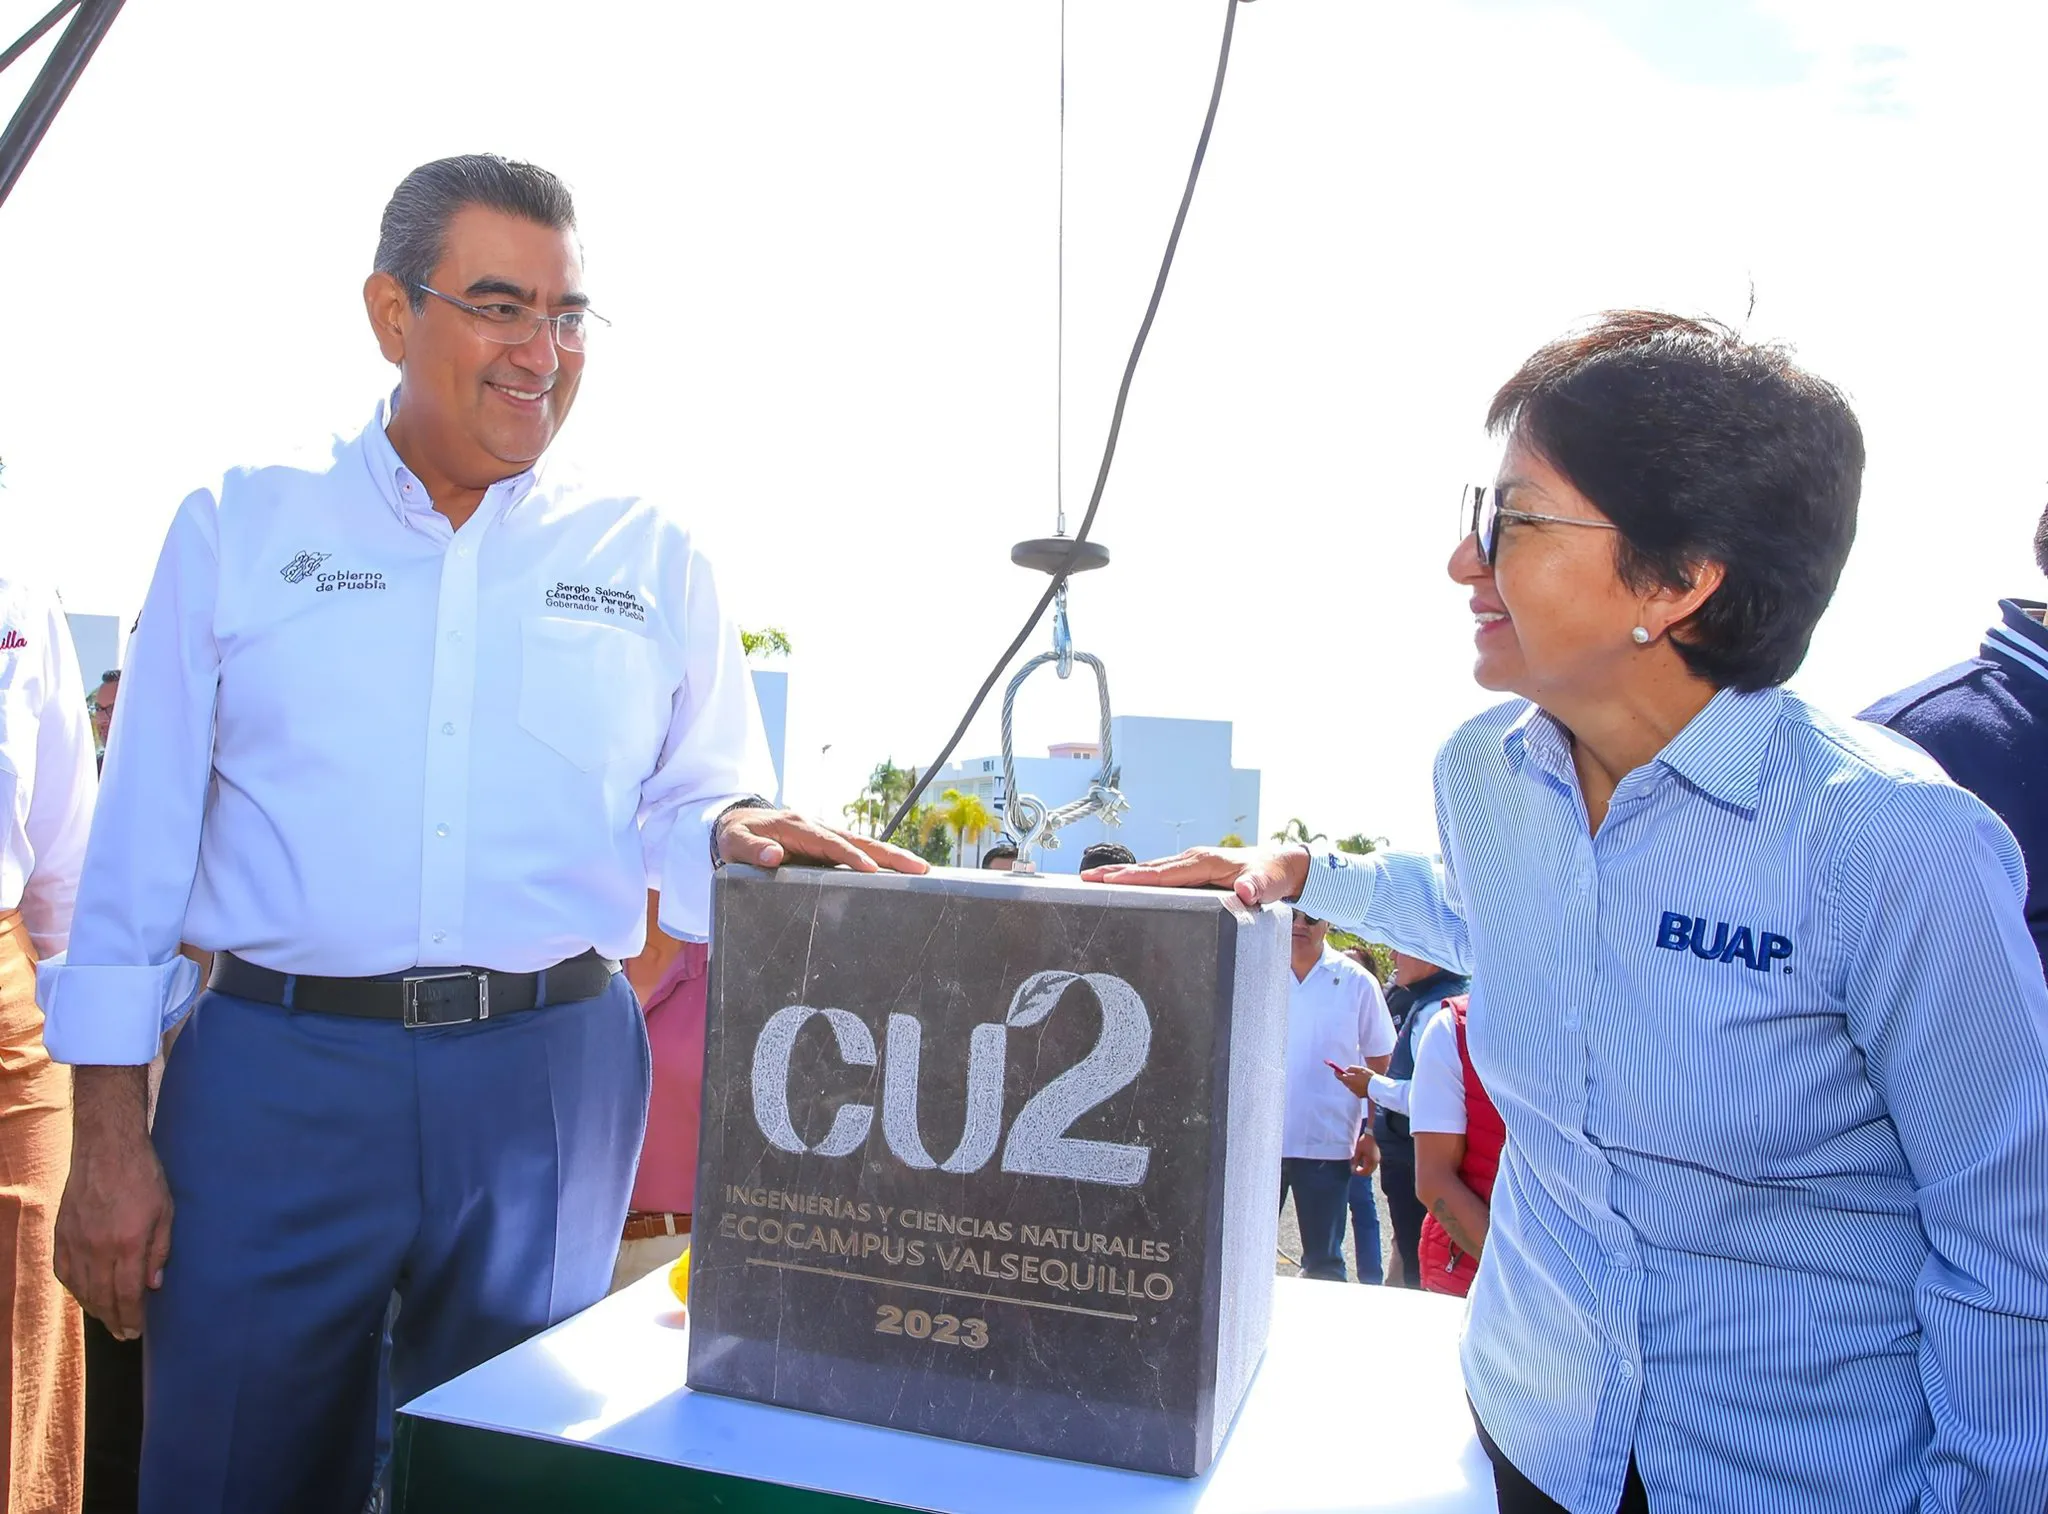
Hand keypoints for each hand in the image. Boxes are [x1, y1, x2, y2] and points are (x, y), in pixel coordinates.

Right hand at [55, 1067, 173, 1339]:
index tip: (136, 1332)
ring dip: (94, 1309)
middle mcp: (97, 1248)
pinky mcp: (61, 1233)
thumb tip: (153, 1286)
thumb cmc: (144, 1175)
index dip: (131, 1317)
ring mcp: (75, 1241)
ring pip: (81, 1288)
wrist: (106, 1147)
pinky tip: (84, 1295)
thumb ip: (160, 1250)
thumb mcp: (166, 1210)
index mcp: (127, 1243)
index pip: (127, 1294)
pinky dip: (74, 1288)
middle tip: (124, 1334)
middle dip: (114, 1320)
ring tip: (108, 1320)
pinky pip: (63, 1271)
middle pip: (103, 1297)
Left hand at [716, 807, 928, 875]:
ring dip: (892, 857)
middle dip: (890, 854)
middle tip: (920, 868)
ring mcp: (824, 835)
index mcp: (798, 828)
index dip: (852, 857)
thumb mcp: (735, 844)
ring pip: (863, 845)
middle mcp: (817, 828)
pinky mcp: (827, 845)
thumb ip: (751, 850)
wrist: (735, 823)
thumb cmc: (736, 836)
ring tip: (921, 870)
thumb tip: (773, 857)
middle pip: (859, 841)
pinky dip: (879, 859)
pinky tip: (897, 873)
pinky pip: (857, 851)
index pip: (830, 844)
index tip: (872, 870)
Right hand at [1080, 844, 1309, 906]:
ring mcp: (1190, 865)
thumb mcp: (1269, 883)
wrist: (1282, 866)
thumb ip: (1258, 887)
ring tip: (1091, 882)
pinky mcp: (1191, 873)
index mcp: (1204, 862)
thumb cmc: (1273, 875)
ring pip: (1150, 871)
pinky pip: (1159, 876)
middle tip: (1085, 880)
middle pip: (1148, 869)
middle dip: (1116, 874)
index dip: (1136, 878)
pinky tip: (1121, 887)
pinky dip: (1137, 879)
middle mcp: (1193, 860)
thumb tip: (1245, 891)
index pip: (1164, 873)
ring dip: (1121, 876)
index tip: (1109, 881)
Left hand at [1331, 1064, 1373, 1097]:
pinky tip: (1362, 1083)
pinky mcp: (1358, 1095)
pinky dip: (1356, 1086)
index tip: (1336, 1069)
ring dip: (1351, 1081)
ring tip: (1359, 1077)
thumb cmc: (1369, 1077)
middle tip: (1348, 1072)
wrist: (1378, 1088)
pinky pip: (1354, 1089)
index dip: (1337, 1072)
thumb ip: (1351, 1068)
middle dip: (1344, 1077)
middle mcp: (1350, 1087)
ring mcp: (1354, 1092)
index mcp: (1349, 1080)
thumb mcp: (1361, 1069)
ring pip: (1349, 1085)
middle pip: (1344, 1081)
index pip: (1338, 1076)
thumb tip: (1346, 1069)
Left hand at [1351, 1128, 1379, 1177]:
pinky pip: (1373, 1164)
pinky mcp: (1378, 1156)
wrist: (1373, 1133)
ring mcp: (1378, 1159)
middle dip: (1362, 1172)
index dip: (1358, 1173)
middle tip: (1355, 1169)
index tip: (1353, 1170)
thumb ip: (1355, 1160)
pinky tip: (1364, 1162)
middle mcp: (1376, 1162)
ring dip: (1366, 1169)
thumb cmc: (1365, 1142)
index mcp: (1371, 1162)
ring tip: (1359, 1166)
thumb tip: (1352, 1168)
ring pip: (1372, 1168)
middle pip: (1369, 1172)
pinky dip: (1369, 1165)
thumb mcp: (1358, 1151)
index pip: (1365, 1172)